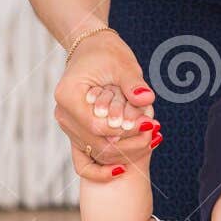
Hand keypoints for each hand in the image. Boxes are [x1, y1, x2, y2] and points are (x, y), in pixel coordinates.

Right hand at [55, 29, 161, 182]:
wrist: (92, 52)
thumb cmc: (106, 54)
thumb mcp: (122, 64)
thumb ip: (133, 84)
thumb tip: (147, 99)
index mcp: (68, 96)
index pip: (98, 126)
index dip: (126, 131)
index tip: (152, 125)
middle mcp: (64, 115)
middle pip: (98, 145)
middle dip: (130, 144)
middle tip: (156, 135)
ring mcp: (68, 127)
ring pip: (97, 154)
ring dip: (125, 153)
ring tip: (151, 141)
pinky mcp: (76, 134)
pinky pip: (85, 162)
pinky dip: (104, 168)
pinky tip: (124, 169)